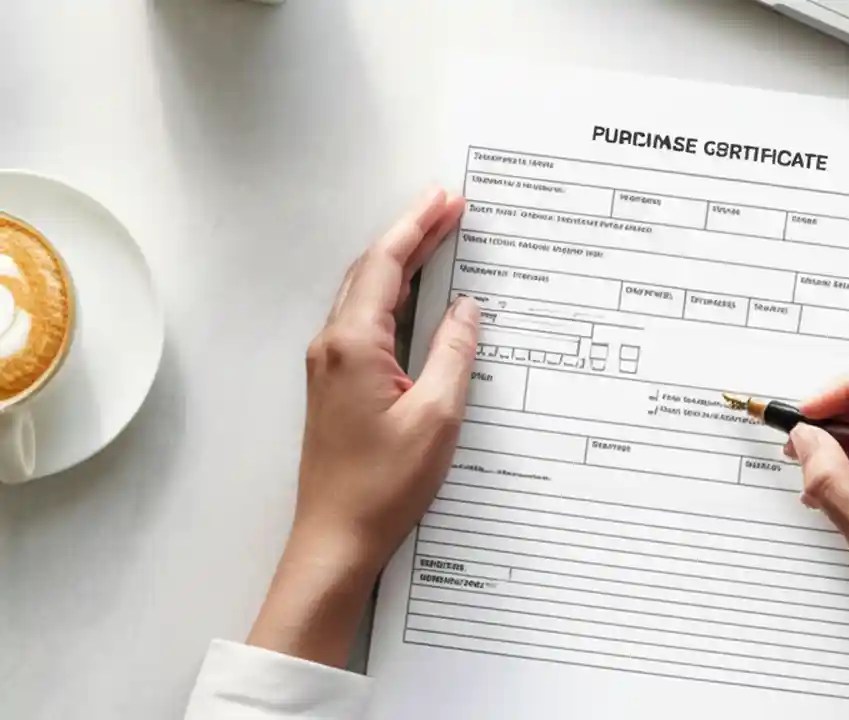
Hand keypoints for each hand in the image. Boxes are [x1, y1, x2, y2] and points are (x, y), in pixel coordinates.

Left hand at [247, 188, 477, 665]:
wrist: (335, 537)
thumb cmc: (382, 486)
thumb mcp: (437, 416)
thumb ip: (453, 354)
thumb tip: (466, 311)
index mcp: (354, 344)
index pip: (387, 265)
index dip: (418, 226)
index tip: (446, 200)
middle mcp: (333, 346)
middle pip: (373, 270)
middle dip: (411, 234)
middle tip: (448, 208)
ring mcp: (330, 365)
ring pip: (367, 294)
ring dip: (402, 262)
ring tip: (439, 240)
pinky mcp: (336, 384)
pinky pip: (367, 321)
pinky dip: (394, 295)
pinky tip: (419, 298)